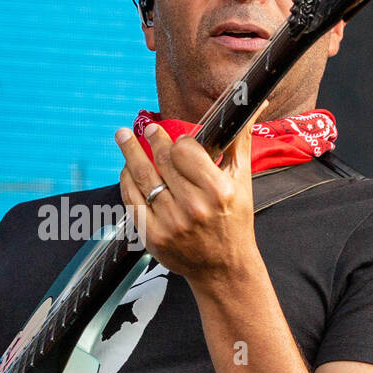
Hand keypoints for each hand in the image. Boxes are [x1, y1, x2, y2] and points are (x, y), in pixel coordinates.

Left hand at [115, 104, 267, 287]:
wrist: (224, 267)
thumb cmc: (235, 220)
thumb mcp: (243, 182)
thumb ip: (239, 141)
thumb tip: (250, 105)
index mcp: (217, 191)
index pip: (185, 150)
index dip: (179, 141)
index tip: (177, 138)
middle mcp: (193, 207)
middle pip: (162, 160)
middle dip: (151, 139)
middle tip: (146, 127)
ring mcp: (170, 223)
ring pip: (142, 178)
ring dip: (130, 153)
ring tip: (122, 136)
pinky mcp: (153, 236)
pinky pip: (132, 200)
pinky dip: (126, 181)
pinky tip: (126, 169)